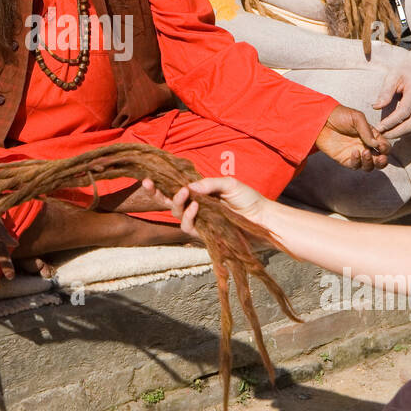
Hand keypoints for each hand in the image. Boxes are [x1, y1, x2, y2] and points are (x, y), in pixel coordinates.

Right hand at [141, 177, 267, 239]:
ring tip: (185, 192)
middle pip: (169, 202)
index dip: (161, 184)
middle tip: (149, 183)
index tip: (147, 176)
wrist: (263, 219)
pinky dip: (188, 216)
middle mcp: (196, 208)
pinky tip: (195, 206)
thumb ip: (208, 183)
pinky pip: (188, 226)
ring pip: (177, 214)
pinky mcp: (204, 234)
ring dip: (177, 202)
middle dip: (156, 193)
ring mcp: (199, 222)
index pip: (176, 189)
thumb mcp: (229, 184)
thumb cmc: (248, 200)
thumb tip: (188, 186)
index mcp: (200, 195)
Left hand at [314, 105, 389, 170]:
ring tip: (365, 152)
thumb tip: (376, 144)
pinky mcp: (344, 159)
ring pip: (369, 166)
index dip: (385, 148)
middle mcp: (365, 146)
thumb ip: (367, 131)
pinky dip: (357, 161)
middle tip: (381, 158)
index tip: (380, 145)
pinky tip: (354, 152)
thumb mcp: (357, 118)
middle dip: (383, 161)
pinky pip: (355, 165)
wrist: (321, 119)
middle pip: (380, 160)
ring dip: (370, 162)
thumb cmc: (339, 115)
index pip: (383, 146)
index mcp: (371, 136)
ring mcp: (355, 153)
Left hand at [372, 49, 410, 137]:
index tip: (378, 128)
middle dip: (396, 133)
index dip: (390, 123)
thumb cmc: (407, 67)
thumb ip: (385, 91)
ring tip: (387, 135)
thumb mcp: (393, 75)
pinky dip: (409, 131)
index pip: (403, 113)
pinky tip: (397, 131)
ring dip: (402, 134)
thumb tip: (375, 107)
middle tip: (381, 136)